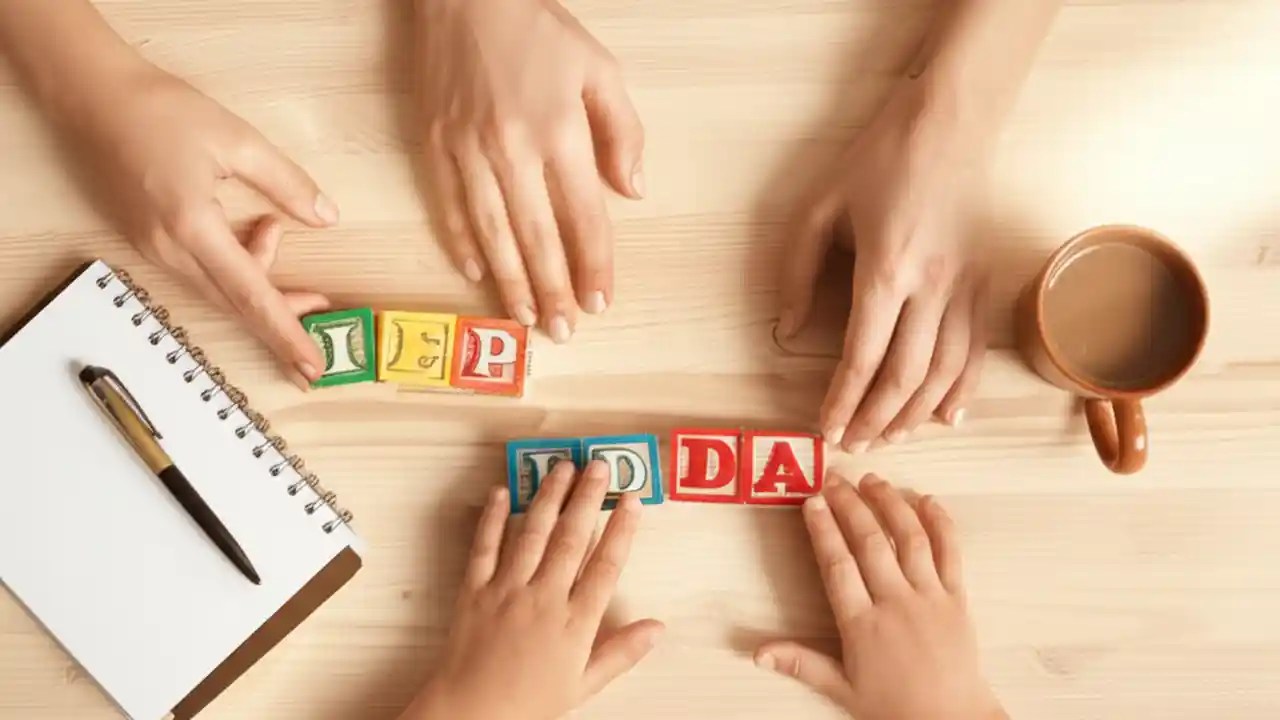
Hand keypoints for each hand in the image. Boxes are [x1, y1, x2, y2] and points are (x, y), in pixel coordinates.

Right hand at [68, 61, 336, 387]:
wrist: (93, 96)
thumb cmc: (161, 110)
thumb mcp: (238, 140)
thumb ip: (287, 183)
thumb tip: (324, 217)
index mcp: (192, 227)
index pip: (251, 295)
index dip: (286, 334)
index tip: (312, 366)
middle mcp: (170, 249)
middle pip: (236, 305)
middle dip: (283, 318)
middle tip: (323, 312)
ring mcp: (155, 250)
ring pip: (219, 291)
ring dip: (261, 284)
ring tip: (281, 239)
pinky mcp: (150, 242)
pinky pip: (202, 274)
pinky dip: (237, 268)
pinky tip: (257, 234)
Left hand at [402, 461, 662, 719]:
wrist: (471, 716)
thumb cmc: (529, 706)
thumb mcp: (583, 686)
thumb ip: (620, 653)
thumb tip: (658, 628)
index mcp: (575, 623)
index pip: (605, 566)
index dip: (622, 530)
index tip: (632, 500)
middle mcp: (544, 598)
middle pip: (572, 539)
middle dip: (588, 498)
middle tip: (599, 465)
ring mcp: (507, 591)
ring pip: (533, 534)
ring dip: (549, 497)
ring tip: (562, 466)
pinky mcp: (474, 591)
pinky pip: (485, 547)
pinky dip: (494, 518)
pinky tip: (504, 493)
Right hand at [417, 0, 644, 342]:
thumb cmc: (539, 28)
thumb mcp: (601, 68)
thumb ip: (623, 132)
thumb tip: (632, 192)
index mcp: (559, 131)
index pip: (584, 216)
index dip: (594, 264)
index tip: (600, 301)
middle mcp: (511, 148)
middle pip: (537, 237)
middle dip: (552, 291)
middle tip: (562, 331)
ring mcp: (466, 149)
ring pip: (491, 232)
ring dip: (509, 281)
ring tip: (521, 318)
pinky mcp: (433, 144)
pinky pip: (450, 206)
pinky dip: (463, 243)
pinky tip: (477, 273)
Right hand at [756, 474, 1004, 719]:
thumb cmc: (893, 707)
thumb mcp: (842, 689)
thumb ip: (801, 664)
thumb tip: (757, 652)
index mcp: (862, 626)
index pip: (838, 566)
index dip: (823, 531)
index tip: (812, 501)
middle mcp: (896, 605)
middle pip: (870, 543)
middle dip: (850, 506)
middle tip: (834, 479)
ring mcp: (930, 598)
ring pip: (910, 539)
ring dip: (890, 504)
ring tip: (872, 480)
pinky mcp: (958, 598)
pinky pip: (951, 553)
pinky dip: (941, 523)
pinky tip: (926, 499)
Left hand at [779, 80, 987, 450]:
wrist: (950, 121)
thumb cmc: (879, 159)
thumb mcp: (818, 208)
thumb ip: (796, 273)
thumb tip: (787, 331)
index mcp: (886, 268)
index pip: (863, 356)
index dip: (842, 400)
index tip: (824, 429)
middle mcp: (933, 285)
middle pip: (906, 375)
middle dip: (877, 419)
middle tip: (854, 445)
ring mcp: (968, 286)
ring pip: (947, 371)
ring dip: (917, 414)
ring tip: (889, 439)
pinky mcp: (988, 282)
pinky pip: (977, 349)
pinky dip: (963, 388)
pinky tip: (946, 416)